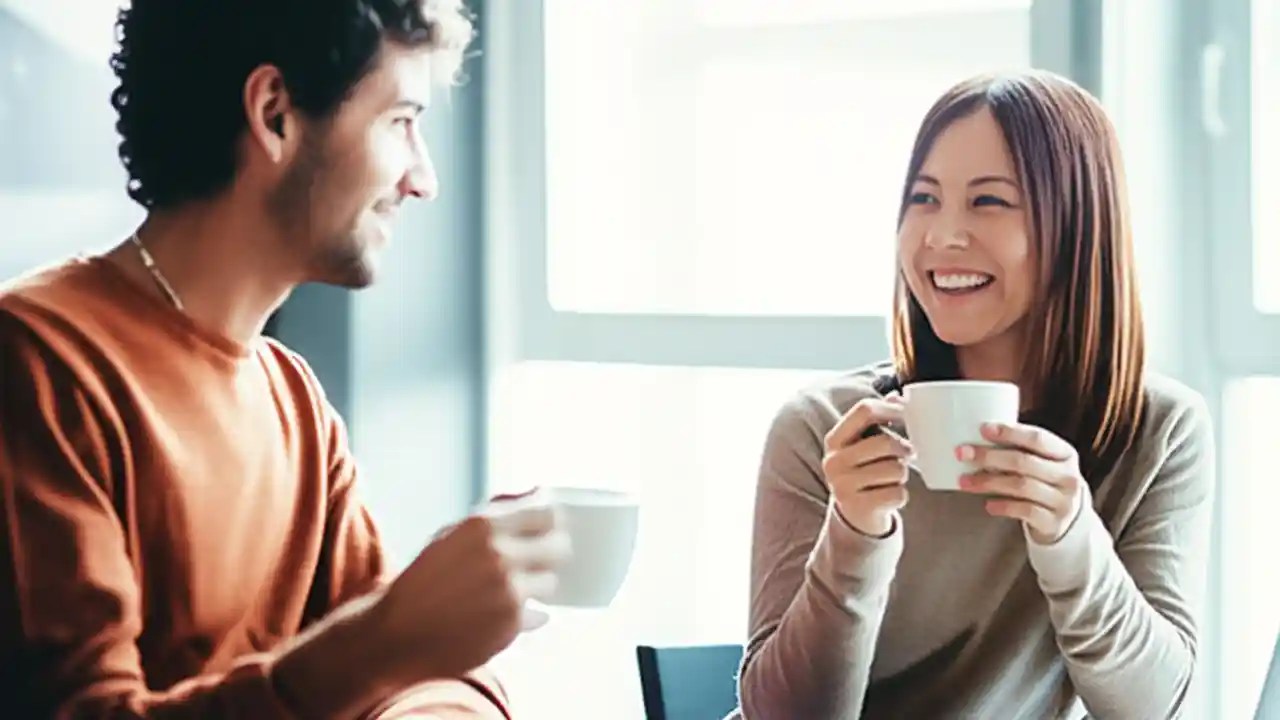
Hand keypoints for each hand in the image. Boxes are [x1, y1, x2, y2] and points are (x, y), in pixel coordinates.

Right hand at [371, 490, 570, 681]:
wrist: (400, 631)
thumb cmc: (425, 579)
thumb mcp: (452, 534)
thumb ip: (498, 511)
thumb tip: (539, 492)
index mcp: (484, 526)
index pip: (546, 514)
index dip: (551, 522)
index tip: (548, 528)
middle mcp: (500, 555)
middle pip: (559, 546)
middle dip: (550, 552)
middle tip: (536, 560)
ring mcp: (509, 591)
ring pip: (550, 581)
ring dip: (535, 586)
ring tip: (505, 592)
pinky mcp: (513, 624)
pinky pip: (538, 614)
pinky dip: (523, 615)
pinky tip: (495, 614)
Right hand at [821, 393, 912, 536]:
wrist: (854, 516)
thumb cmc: (864, 472)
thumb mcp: (863, 444)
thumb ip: (878, 420)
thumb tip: (896, 396)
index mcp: (834, 440)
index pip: (864, 410)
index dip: (892, 409)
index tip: (908, 415)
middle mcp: (833, 462)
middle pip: (885, 442)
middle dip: (903, 448)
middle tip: (907, 453)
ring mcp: (843, 486)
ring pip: (896, 469)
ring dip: (902, 474)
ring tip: (892, 477)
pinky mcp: (859, 507)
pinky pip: (898, 493)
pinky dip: (901, 495)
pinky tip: (888, 496)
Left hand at [956, 422, 1085, 543]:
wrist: (1067, 520)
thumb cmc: (1045, 482)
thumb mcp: (1042, 462)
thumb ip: (1019, 449)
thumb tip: (976, 436)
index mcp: (1065, 453)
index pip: (1037, 438)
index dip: (1010, 432)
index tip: (983, 429)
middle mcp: (1067, 476)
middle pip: (1024, 462)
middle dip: (989, 456)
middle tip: (962, 453)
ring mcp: (1062, 501)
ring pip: (1021, 486)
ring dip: (989, 481)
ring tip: (965, 481)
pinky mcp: (1053, 522)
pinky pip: (1025, 510)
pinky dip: (1003, 506)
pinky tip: (988, 504)